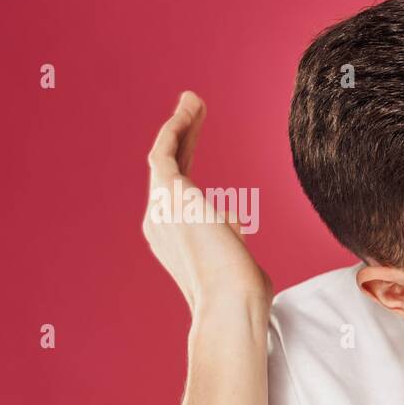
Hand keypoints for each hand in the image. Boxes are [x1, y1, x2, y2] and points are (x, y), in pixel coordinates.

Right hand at [141, 91, 271, 311]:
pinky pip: (166, 152)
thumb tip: (232, 221)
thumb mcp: (236, 262)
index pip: (179, 192)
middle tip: (193, 109)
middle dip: (183, 137)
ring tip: (193, 100)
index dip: (187, 162)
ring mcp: (161, 209)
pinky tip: (188, 109)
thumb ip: (229, 238)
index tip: (197, 141)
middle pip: (172, 169)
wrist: (232, 304)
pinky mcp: (169, 195)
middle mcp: (161, 222)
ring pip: (166, 156)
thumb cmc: (242, 296)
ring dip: (180, 126)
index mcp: (175, 239)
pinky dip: (175, 128)